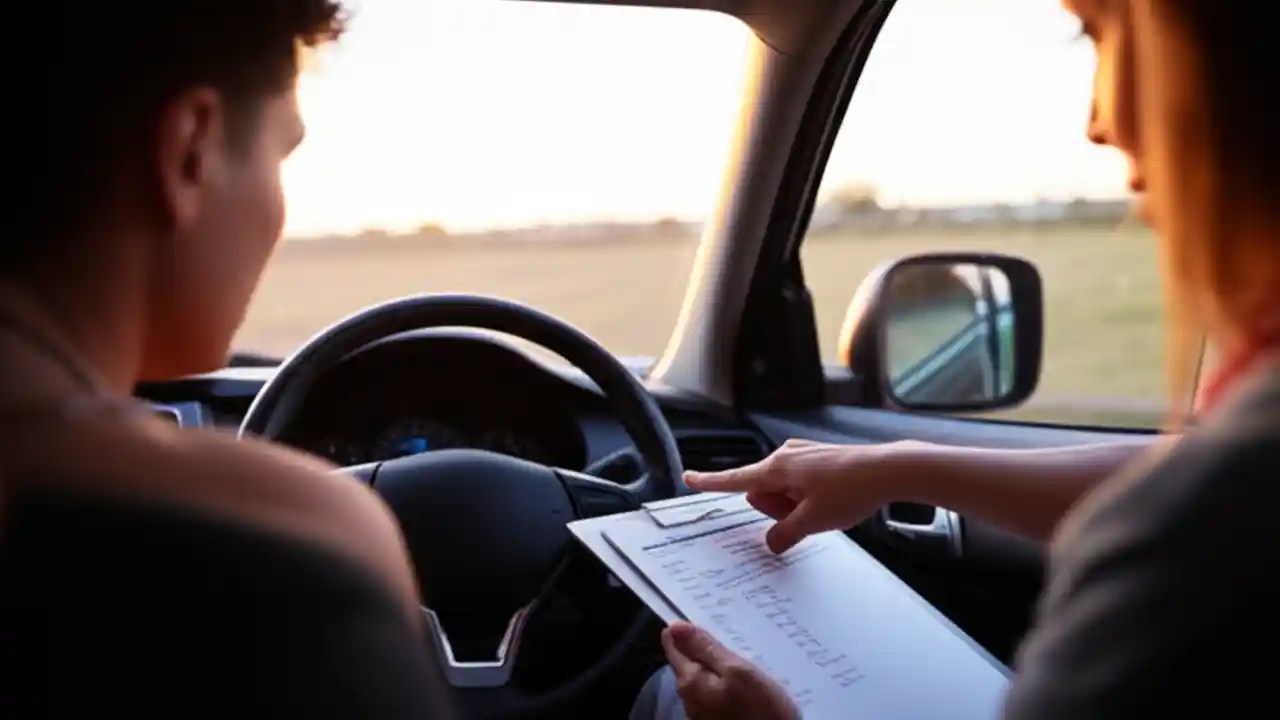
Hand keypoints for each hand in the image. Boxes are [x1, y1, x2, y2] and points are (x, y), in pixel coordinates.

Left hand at [662, 621, 800, 719]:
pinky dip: (726, 678)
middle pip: (688, 661)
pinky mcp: (718, 718)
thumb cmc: (759, 710)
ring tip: (739, 647)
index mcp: (689, 681)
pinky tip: (744, 675)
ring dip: (717, 661)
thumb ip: (706, 648)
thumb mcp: (737, 671)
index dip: (684, 628)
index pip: (674, 645)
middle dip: (702, 644)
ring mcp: (702, 711)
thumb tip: (674, 626)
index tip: (701, 612)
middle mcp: (689, 697)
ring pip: (704, 676)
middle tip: (726, 626)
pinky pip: (716, 690)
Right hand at [685, 438, 936, 553]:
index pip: (734, 480)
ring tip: (824, 508)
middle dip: (775, 509)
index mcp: (776, 469)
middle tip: (805, 518)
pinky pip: (799, 481)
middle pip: (761, 490)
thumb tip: (772, 542)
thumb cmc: (850, 491)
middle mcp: (784, 456)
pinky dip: (806, 496)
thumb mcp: (813, 521)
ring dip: (794, 504)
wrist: (889, 469)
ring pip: (782, 487)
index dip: (709, 483)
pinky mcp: (817, 456)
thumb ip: (785, 534)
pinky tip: (832, 501)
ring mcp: (802, 454)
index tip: (687, 478)